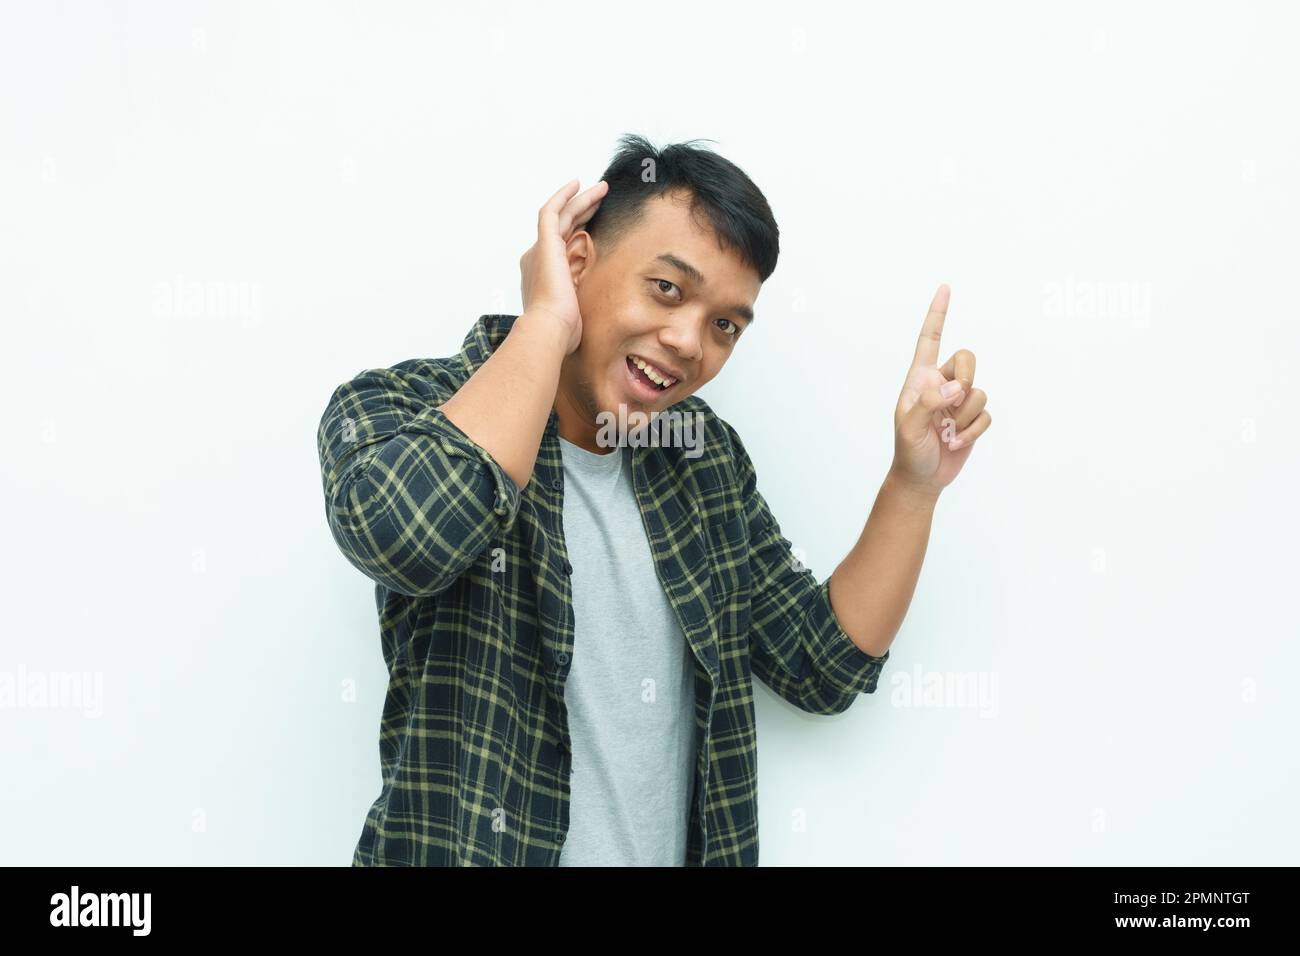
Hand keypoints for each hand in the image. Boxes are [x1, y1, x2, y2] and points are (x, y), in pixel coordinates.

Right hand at [518, 178, 607, 354]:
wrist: (549, 329)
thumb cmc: (562, 329)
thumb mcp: (575, 312)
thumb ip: (580, 301)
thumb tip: (593, 303)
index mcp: (541, 275)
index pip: (561, 245)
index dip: (577, 230)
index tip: (593, 222)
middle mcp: (536, 259)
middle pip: (561, 226)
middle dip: (582, 210)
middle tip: (600, 197)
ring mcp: (539, 250)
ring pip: (560, 215)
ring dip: (580, 199)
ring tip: (601, 188)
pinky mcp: (544, 244)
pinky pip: (551, 211)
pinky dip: (563, 196)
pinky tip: (577, 184)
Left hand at [891, 284, 991, 495]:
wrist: (921, 477)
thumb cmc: (909, 449)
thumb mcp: (909, 425)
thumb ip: (930, 401)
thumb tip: (957, 386)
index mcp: (920, 378)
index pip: (930, 340)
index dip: (938, 314)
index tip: (945, 288)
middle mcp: (942, 383)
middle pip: (968, 358)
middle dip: (967, 376)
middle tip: (954, 401)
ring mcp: (959, 401)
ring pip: (979, 390)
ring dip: (966, 416)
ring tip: (947, 434)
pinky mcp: (973, 419)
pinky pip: (986, 414)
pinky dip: (973, 431)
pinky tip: (956, 443)